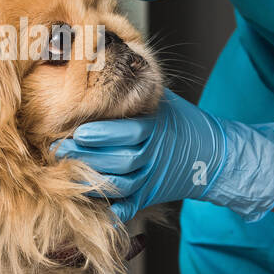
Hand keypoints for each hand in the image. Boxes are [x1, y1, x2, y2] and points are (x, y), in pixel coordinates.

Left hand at [53, 89, 273, 222]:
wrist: (213, 154)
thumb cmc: (180, 121)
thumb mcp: (162, 100)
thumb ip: (136, 91)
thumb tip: (100, 63)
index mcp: (157, 128)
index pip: (129, 132)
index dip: (102, 134)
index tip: (78, 132)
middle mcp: (156, 155)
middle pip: (121, 160)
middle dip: (88, 157)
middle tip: (60, 150)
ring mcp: (153, 178)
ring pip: (122, 185)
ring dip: (93, 181)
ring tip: (67, 172)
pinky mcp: (151, 196)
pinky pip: (130, 207)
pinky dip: (113, 210)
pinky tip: (92, 205)